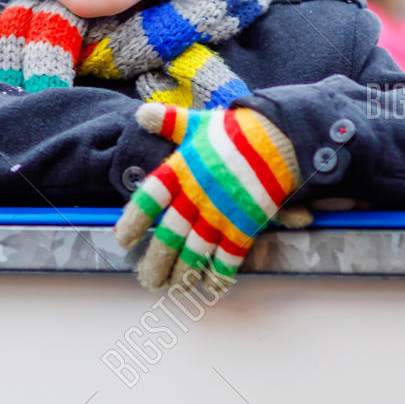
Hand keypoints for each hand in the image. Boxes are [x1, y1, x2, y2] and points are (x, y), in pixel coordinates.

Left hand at [114, 103, 309, 291]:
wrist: (282, 138)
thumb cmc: (238, 130)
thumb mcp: (199, 123)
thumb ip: (168, 121)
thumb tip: (142, 113)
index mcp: (181, 170)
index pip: (149, 199)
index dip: (133, 221)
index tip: (122, 241)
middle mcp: (196, 195)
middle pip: (168, 236)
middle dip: (156, 262)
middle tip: (147, 281)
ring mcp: (220, 213)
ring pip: (195, 253)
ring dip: (183, 275)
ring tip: (175, 290)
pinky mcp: (245, 225)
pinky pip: (228, 257)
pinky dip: (219, 275)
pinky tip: (211, 288)